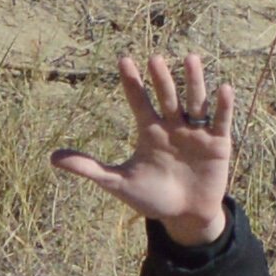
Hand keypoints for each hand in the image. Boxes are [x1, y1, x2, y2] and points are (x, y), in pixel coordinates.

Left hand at [52, 52, 236, 244]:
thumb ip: (89, 168)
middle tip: (155, 59)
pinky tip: (224, 89)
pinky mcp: (218, 144)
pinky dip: (223, 106)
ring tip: (191, 59)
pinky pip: (220, 121)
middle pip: (166, 97)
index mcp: (149, 132)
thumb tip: (51, 157)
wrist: (185, 217)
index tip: (124, 60)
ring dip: (194, 81)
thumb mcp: (118, 183)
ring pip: (195, 102)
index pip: (139, 101)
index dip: (132, 82)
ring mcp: (196, 134)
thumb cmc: (152, 199)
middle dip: (161, 79)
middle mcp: (173, 127)